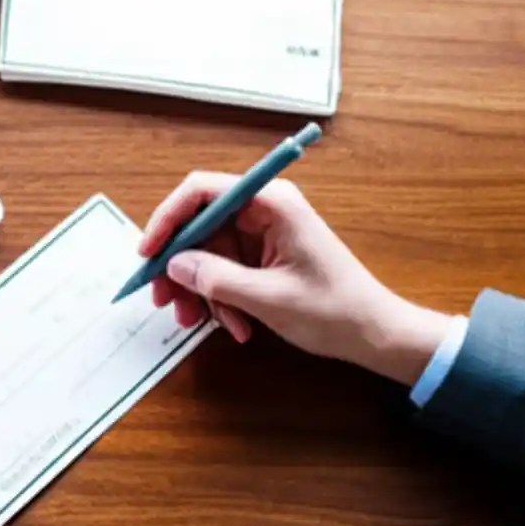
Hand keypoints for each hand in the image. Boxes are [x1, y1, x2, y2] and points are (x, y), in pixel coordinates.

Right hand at [140, 171, 452, 385]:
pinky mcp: (262, 255)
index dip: (168, 218)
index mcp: (271, 203)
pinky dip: (219, 298)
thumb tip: (174, 264)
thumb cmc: (335, 310)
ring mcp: (262, 233)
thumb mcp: (269, 298)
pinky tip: (233, 325)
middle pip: (198, 225)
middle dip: (179, 266)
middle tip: (163, 300)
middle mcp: (263, 210)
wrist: (375, 334)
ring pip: (207, 252)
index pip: (201, 191)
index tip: (149, 254)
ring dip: (198, 289)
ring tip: (197, 322)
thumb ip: (217, 278)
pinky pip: (223, 270)